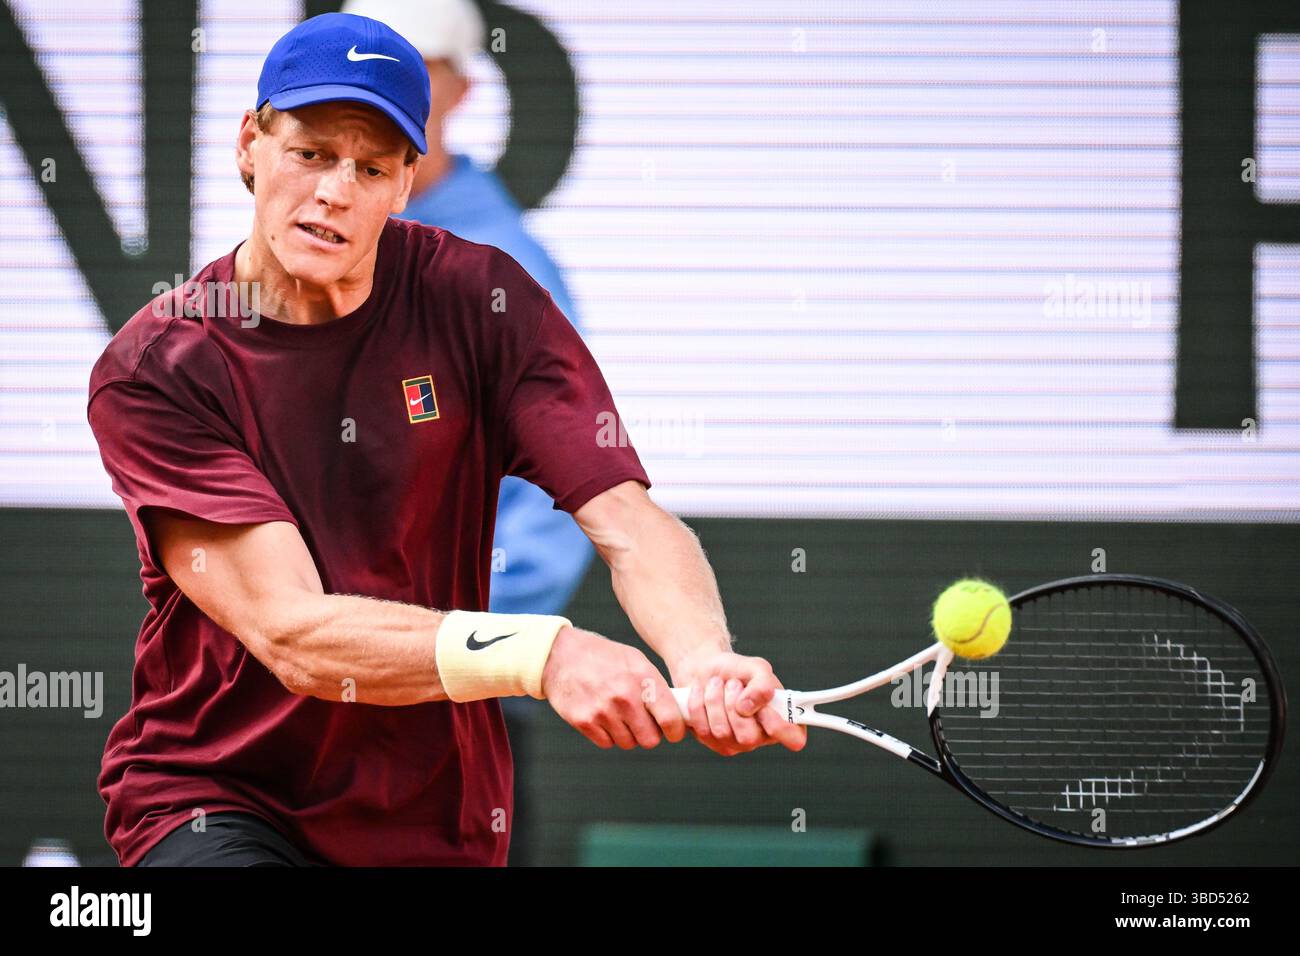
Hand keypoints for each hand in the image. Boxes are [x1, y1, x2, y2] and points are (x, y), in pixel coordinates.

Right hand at [541, 626, 687, 749]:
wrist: (560, 655)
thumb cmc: (603, 657)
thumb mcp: (636, 661)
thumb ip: (656, 686)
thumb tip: (678, 713)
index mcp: (642, 678)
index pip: (670, 719)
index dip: (676, 731)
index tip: (673, 732)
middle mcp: (624, 696)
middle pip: (650, 739)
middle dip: (648, 733)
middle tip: (642, 721)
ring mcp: (603, 711)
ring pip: (628, 743)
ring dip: (626, 733)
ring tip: (617, 713)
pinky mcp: (584, 721)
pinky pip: (607, 743)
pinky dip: (607, 735)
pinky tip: (602, 715)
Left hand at [669, 650, 806, 755]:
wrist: (707, 670)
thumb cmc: (738, 670)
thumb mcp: (757, 667)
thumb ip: (762, 684)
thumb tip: (748, 706)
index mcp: (782, 719)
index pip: (794, 739)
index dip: (780, 726)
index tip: (765, 707)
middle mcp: (762, 737)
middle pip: (749, 737)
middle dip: (734, 704)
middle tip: (733, 684)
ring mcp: (737, 744)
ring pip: (722, 732)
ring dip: (715, 699)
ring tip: (717, 684)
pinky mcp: (713, 743)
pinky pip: (703, 729)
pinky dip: (699, 704)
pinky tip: (702, 692)